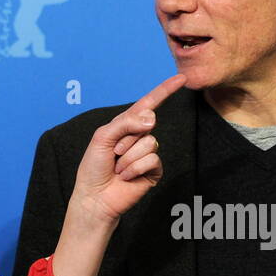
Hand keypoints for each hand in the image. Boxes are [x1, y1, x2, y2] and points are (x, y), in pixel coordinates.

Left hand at [70, 74, 184, 222]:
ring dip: (129, 157)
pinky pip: (152, 159)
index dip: (165, 91)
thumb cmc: (94, 167)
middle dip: (126, 138)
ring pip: (149, 142)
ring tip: (118, 168)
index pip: (148, 104)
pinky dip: (135, 168)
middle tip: (114, 153)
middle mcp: (139, 137)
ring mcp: (148, 153)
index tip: (181, 78)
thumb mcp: (103, 137)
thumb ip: (125, 123)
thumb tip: (152, 118)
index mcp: (126, 125)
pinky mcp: (154, 170)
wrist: (95, 197)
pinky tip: (126, 177)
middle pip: (147, 123)